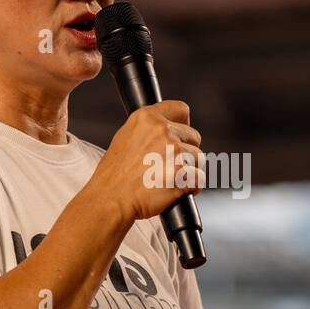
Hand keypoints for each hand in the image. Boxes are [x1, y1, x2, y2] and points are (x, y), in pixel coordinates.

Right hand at [86, 99, 203, 226]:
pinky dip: (191, 187)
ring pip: (198, 158)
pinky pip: (198, 178)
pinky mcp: (181, 172)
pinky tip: (176, 190)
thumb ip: (148, 130)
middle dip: (187, 152)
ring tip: (169, 179)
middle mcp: (162, 130)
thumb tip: (165, 130)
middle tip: (171, 166)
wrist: (110, 199)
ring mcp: (173, 150)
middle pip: (193, 137)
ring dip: (189, 170)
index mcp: (147, 117)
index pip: (181, 109)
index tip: (182, 135)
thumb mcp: (125, 138)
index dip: (184, 124)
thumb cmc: (114, 175)